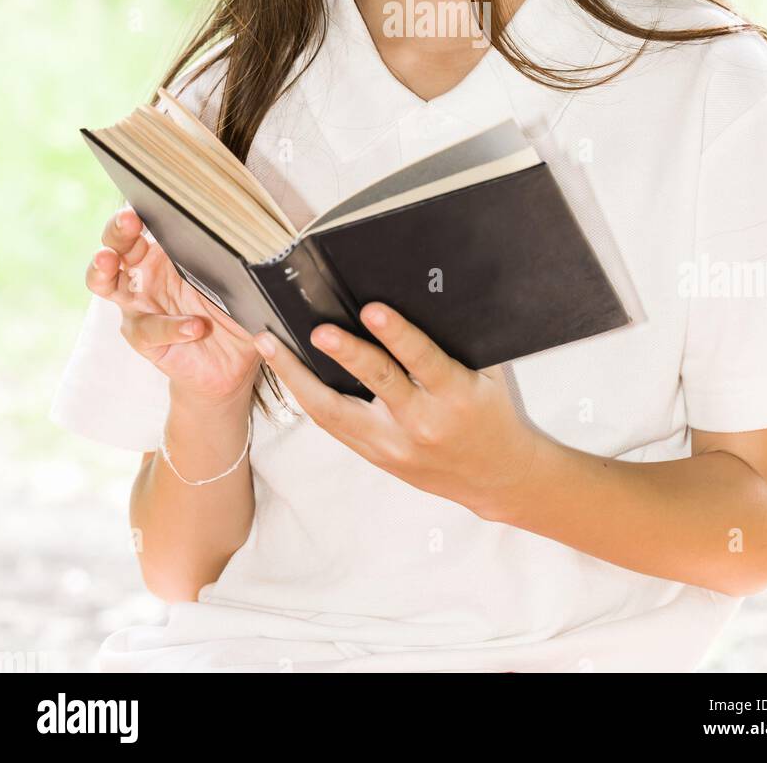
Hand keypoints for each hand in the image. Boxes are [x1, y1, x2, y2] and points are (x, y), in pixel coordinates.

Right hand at [85, 206, 261, 404]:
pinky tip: (195, 326)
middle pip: (115, 245)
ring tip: (109, 261)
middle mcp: (144, 275)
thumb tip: (257, 235)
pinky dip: (172, 326)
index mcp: (164, 253)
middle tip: (128, 221)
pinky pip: (148, 329)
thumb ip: (238, 261)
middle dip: (116, 231)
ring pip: (105, 283)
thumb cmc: (230, 314)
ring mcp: (138, 305)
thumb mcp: (239, 283)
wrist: (229, 365)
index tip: (142, 200)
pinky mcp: (143, 338)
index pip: (144, 227)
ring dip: (102, 270)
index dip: (136, 212)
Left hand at [252, 303, 543, 518]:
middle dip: (345, 355)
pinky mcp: (375, 457)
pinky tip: (286, 372)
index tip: (372, 310)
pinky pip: (333, 425)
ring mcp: (394, 446)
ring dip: (299, 377)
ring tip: (270, 346)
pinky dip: (307, 396)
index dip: (397, 335)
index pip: (423, 360)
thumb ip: (454, 340)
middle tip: (316, 330)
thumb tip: (422, 291)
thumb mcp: (486, 373)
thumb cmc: (489, 412)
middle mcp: (422, 423)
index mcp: (455, 395)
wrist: (496, 476)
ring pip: (336, 413)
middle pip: (377, 385)